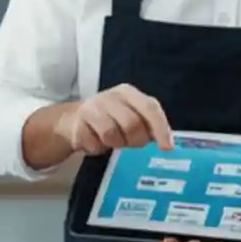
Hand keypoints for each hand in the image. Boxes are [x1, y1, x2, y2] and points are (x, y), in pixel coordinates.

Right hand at [57, 83, 173, 155]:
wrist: (73, 119)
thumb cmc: (110, 119)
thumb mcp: (131, 115)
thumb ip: (148, 124)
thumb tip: (166, 141)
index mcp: (128, 92)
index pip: (149, 108)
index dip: (160, 128)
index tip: (167, 147)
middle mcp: (110, 96)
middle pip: (132, 124)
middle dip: (135, 140)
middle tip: (131, 143)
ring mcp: (92, 107)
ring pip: (111, 134)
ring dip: (115, 144)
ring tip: (112, 141)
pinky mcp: (77, 123)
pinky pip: (93, 143)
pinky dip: (97, 148)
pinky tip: (95, 141)